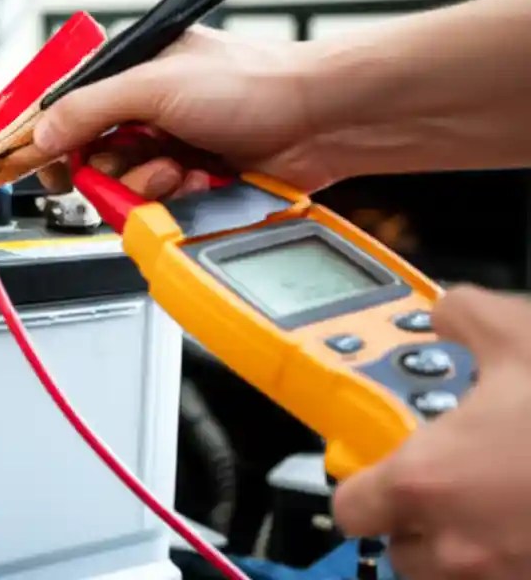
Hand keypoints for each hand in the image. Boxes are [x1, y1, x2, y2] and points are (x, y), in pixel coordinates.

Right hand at [32, 25, 332, 199]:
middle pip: (93, 159)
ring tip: (184, 170)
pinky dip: (180, 199)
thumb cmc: (254, 83)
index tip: (49, 164)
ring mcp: (171, 148)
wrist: (321, 120)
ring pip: (126, 189)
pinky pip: (162, 207)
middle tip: (142, 158)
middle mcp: (147, 112)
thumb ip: (89, 108)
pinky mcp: (195, 181)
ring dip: (152, 186)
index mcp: (132, 74)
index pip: (69, 111)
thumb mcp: (155, 84)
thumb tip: (40, 132)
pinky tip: (205, 181)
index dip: (53, 141)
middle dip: (114, 168)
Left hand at [333, 284, 530, 578]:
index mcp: (426, 482)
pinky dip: (513, 560)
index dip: (365, 486)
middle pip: (402, 551)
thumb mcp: (521, 336)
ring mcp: (506, 577)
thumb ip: (466, 317)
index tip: (382, 469)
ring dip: (464, 547)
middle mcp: (458, 544)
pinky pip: (508, 578)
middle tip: (447, 484)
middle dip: (417, 521)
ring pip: (455, 576)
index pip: (353, 509)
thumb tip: (449, 314)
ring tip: (496, 504)